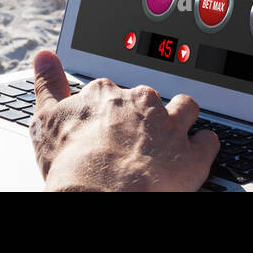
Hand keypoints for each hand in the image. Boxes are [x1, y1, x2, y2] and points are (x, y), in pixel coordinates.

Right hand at [28, 50, 219, 190]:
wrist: (97, 196)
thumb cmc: (69, 166)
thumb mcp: (45, 121)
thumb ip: (48, 85)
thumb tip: (44, 56)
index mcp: (106, 92)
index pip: (112, 92)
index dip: (110, 111)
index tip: (106, 127)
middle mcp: (140, 100)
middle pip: (148, 99)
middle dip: (144, 117)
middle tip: (132, 143)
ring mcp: (169, 125)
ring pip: (185, 108)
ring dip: (181, 120)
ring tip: (169, 142)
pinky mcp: (192, 154)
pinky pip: (208, 142)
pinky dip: (202, 149)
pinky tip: (190, 158)